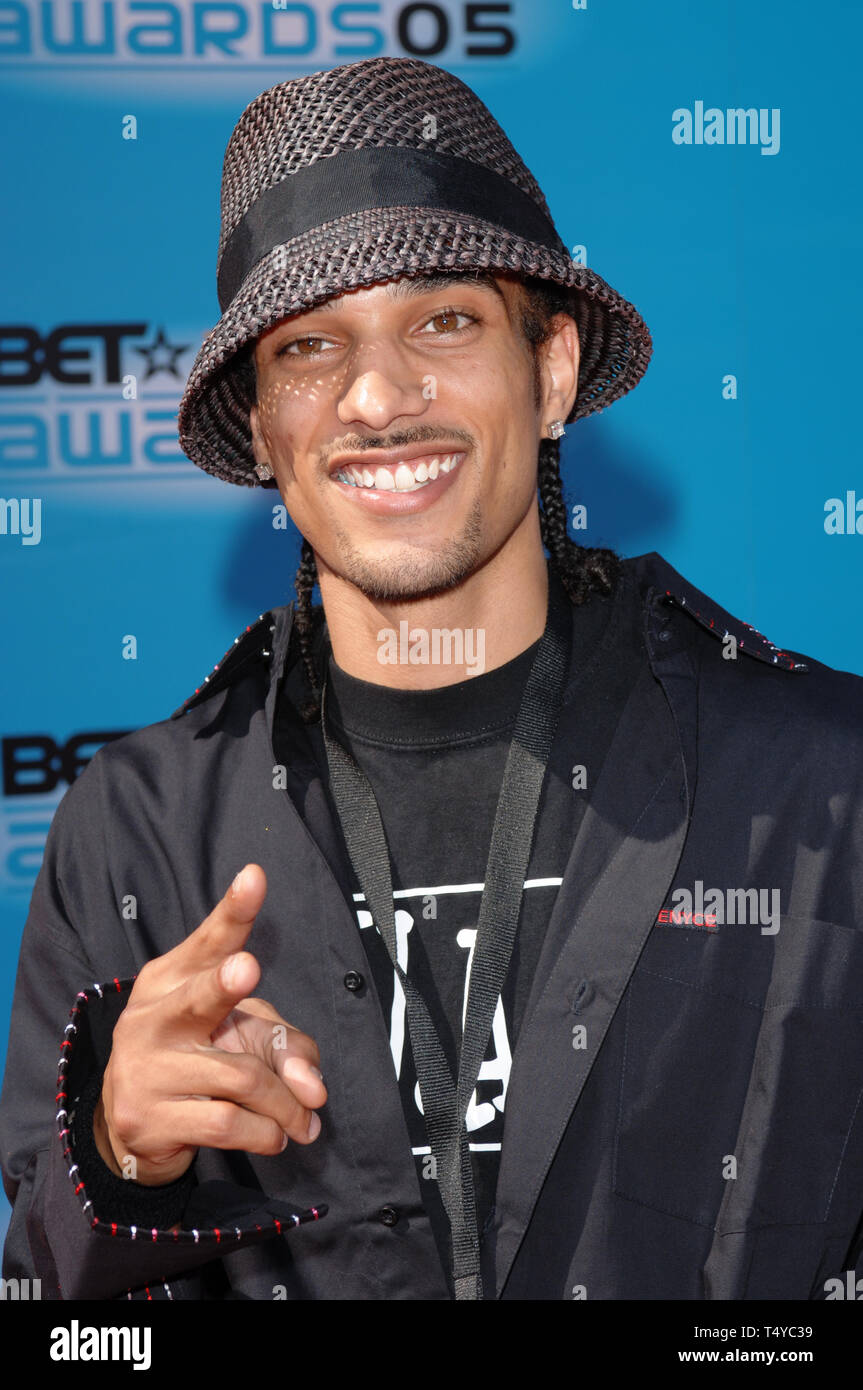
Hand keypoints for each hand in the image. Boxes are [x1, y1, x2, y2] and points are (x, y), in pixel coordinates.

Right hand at [94, 864, 326, 1185]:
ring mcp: (145, 1068)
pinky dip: (267, 1134)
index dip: (233, 911)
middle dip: (226, 983)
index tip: (255, 876)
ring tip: (304, 1118)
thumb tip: (314, 1089)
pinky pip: (229, 1123)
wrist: (130, 1128)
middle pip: (201, 997)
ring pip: (241, 1078)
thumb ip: (285, 1046)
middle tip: (248, 969)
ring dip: (287, 1104)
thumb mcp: (240, 1037)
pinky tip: (277, 1136)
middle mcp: (152, 1017)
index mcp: (171, 979)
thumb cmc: (196, 1059)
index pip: (208, 942)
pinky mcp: (147, 1118)